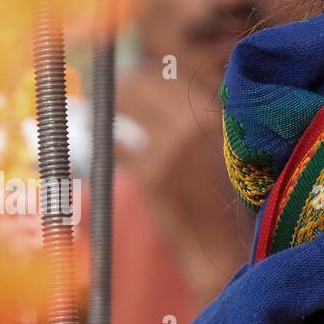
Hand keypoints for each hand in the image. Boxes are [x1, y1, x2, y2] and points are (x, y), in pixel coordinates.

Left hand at [116, 68, 249, 303]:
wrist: (225, 248)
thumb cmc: (227, 204)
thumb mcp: (226, 150)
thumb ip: (201, 120)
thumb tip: (161, 91)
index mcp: (219, 116)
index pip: (174, 74)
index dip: (148, 75)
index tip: (136, 81)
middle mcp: (197, 125)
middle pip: (145, 81)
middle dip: (123, 85)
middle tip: (110, 93)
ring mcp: (173, 149)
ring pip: (124, 104)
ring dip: (106, 104)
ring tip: (97, 109)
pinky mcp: (153, 174)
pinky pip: (115, 142)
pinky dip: (103, 139)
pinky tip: (98, 140)